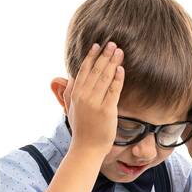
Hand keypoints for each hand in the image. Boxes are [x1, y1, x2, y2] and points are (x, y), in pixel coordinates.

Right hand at [63, 41, 123, 157]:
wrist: (86, 148)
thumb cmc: (81, 129)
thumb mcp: (70, 108)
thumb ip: (70, 92)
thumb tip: (71, 78)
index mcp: (76, 93)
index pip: (84, 70)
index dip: (91, 57)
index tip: (96, 45)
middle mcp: (84, 96)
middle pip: (96, 71)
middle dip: (104, 55)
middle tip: (112, 43)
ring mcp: (95, 103)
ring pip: (105, 78)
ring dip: (112, 63)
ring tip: (119, 51)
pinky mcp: (107, 110)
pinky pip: (113, 91)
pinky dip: (117, 79)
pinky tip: (121, 69)